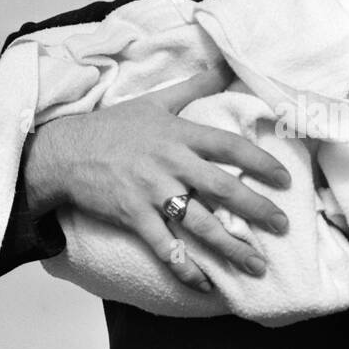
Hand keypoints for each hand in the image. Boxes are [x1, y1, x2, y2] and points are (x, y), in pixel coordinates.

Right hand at [23, 65, 290, 292]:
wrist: (64, 152)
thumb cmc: (113, 126)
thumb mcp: (154, 100)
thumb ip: (193, 85)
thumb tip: (224, 65)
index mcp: (179, 134)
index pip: (229, 146)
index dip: (260, 162)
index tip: (284, 179)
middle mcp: (171, 163)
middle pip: (223, 188)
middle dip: (257, 208)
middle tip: (283, 225)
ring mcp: (152, 192)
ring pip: (200, 223)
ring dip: (231, 247)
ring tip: (257, 264)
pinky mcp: (134, 216)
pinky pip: (165, 247)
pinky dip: (186, 267)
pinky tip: (206, 284)